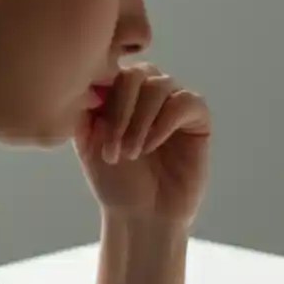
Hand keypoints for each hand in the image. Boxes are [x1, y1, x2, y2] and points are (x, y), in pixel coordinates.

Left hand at [76, 62, 211, 225]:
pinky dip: (163, 123)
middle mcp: (148, 92)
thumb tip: (91, 83)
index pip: (111, 69)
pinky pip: (184, 102)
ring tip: (130, 153)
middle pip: (135, 74)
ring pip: (159, 86)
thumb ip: (84, 108)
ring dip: (140, 120)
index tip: (92, 130)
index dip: (101, 94)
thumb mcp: (86, 141)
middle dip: (120, 110)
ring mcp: (174, 102)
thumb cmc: (115, 180)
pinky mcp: (198, 118)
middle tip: (112, 147)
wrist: (143, 214)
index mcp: (120, 91)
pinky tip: (151, 147)